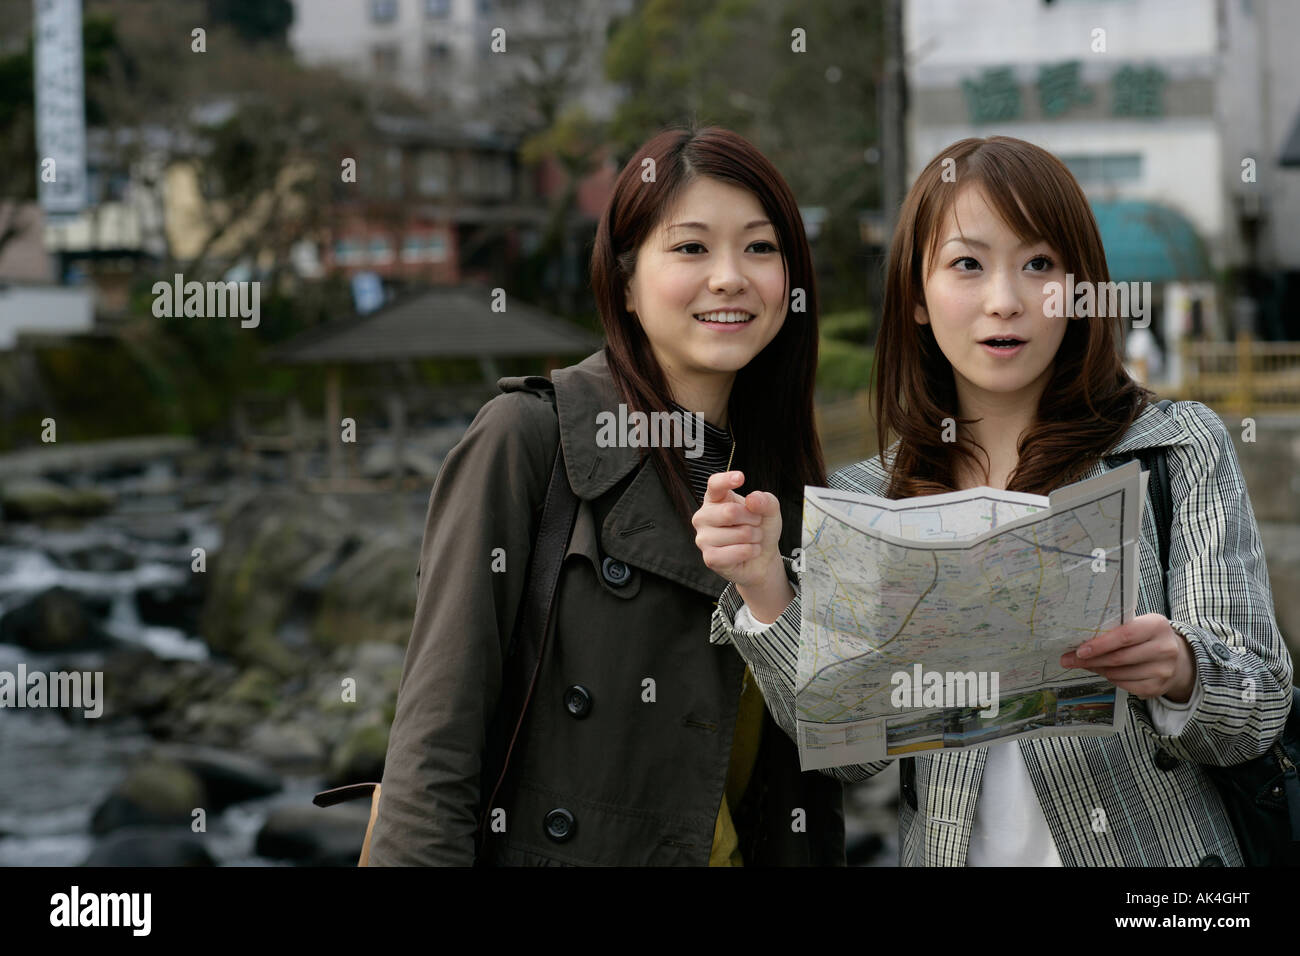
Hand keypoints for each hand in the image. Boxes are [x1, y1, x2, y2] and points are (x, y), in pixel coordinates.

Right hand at [692, 471, 783, 589]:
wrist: (761, 556)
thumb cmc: (759, 528)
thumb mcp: (769, 510)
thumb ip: (765, 500)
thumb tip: (752, 500)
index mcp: (715, 499)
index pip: (715, 484)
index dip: (726, 480)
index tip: (740, 478)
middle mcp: (704, 516)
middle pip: (730, 511)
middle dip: (753, 519)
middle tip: (755, 524)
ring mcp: (703, 538)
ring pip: (739, 534)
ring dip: (754, 538)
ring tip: (751, 539)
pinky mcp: (710, 558)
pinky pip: (736, 552)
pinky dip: (750, 552)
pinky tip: (748, 551)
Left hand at [1059, 613, 1196, 702]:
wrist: (1177, 657)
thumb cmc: (1147, 637)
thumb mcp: (1137, 625)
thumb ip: (1114, 631)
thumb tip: (1079, 644)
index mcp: (1157, 626)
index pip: (1124, 635)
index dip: (1100, 644)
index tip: (1079, 650)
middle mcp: (1164, 648)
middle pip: (1119, 658)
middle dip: (1090, 660)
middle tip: (1069, 660)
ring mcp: (1163, 670)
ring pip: (1119, 674)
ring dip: (1098, 670)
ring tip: (1088, 664)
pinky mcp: (1158, 687)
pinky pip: (1125, 686)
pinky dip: (1112, 679)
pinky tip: (1107, 672)